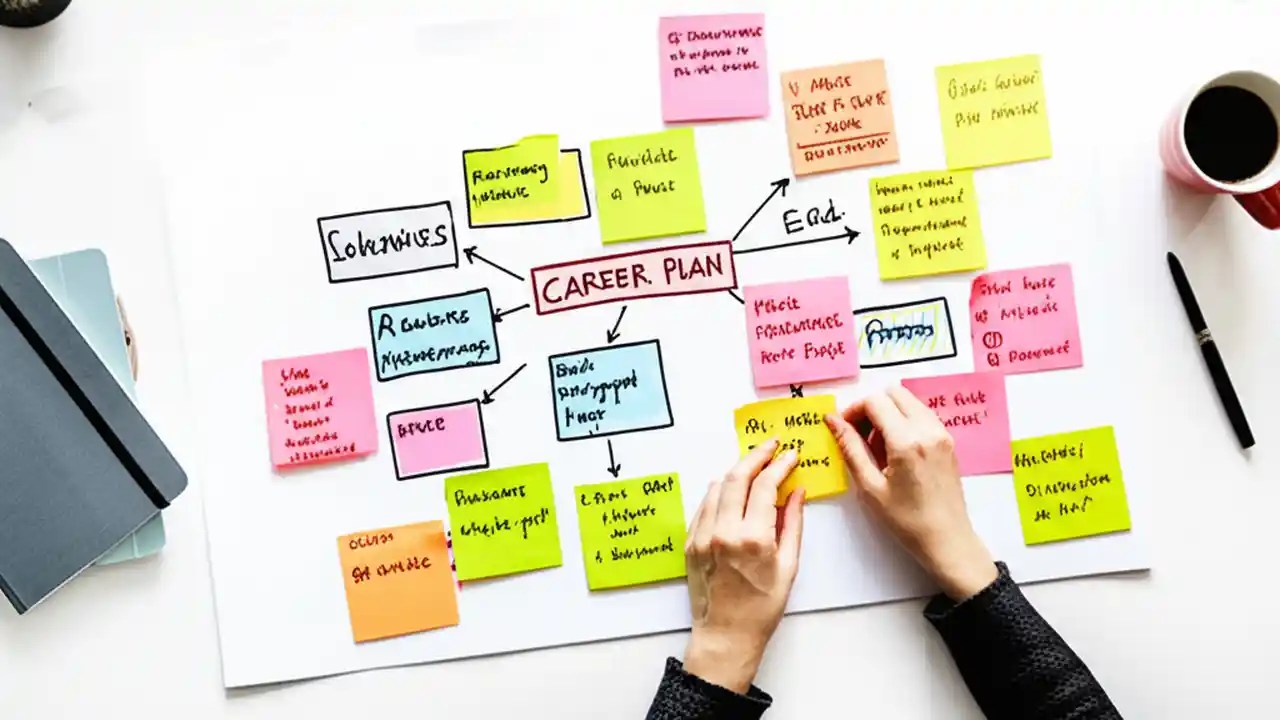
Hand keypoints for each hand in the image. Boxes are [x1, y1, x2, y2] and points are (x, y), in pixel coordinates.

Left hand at [682, 439, 804, 692]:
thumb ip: (792, 524)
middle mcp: (723, 532)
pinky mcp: (690, 542)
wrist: (726, 634)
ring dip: (736, 472)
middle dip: (756, 456)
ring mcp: (702, 536)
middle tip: (770, 447)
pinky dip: (720, 493)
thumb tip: (796, 492)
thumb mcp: (788, 566)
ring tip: (754, 468)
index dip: (779, 465)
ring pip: (717, 487)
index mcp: (752, 539)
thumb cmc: (762, 607)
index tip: (790, 455)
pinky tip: (733, 493)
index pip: (765, 485)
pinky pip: (704, 506)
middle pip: (737, 477)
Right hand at [825, 386, 996, 600]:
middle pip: (893, 393)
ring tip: (878, 447)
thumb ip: (850, 448)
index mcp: (907, 441)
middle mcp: (928, 430)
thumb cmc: (907, 520)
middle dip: (871, 408)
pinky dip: (904, 422)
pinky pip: (922, 415)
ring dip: (889, 414)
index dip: (853, 410)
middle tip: (859, 435)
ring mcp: (942, 433)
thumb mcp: (870, 487)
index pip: (875, 402)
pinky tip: (896, 450)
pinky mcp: (948, 440)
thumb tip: (833, 421)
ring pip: (909, 402)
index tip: (843, 428)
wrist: (947, 539)